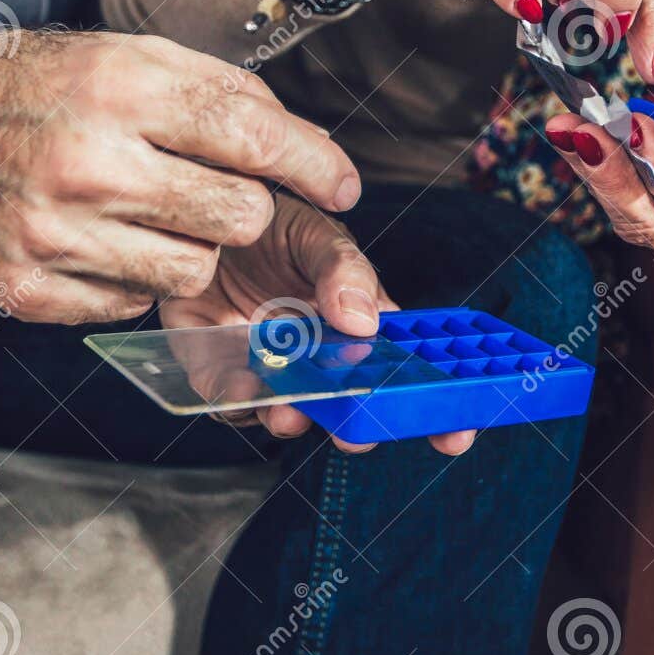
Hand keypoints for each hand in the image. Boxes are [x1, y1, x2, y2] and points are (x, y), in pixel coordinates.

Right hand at [0, 31, 361, 323]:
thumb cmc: (44, 88)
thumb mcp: (132, 56)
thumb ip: (225, 94)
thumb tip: (310, 153)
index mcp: (116, 89)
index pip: (249, 136)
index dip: (312, 165)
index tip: (344, 186)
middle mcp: (83, 163)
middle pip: (238, 219)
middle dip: (246, 207)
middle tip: (215, 189)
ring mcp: (51, 235)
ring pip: (193, 273)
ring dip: (191, 246)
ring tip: (149, 210)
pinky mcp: (27, 290)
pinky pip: (134, 305)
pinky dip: (134, 276)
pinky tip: (103, 238)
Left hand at [159, 195, 476, 455]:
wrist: (198, 218)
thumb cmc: (268, 223)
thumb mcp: (315, 233)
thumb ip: (345, 270)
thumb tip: (367, 322)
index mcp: (359, 323)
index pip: (406, 370)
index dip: (435, 405)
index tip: (455, 433)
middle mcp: (318, 354)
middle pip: (350, 406)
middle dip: (359, 430)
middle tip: (359, 437)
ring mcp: (270, 367)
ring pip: (289, 413)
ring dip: (293, 422)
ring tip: (291, 416)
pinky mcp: (218, 370)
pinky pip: (229, 401)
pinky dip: (236, 402)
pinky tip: (242, 388)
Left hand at [545, 83, 653, 253]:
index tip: (636, 129)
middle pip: (646, 217)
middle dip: (608, 171)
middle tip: (578, 130)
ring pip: (623, 208)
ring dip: (590, 164)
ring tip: (565, 126)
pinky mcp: (651, 210)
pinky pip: (617, 192)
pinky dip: (593, 160)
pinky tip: (573, 131)